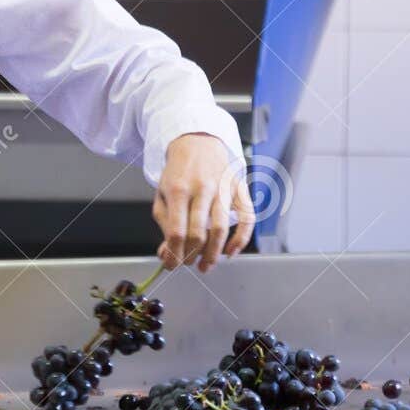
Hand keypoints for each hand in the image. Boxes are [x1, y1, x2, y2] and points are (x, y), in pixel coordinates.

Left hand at [152, 133, 252, 271]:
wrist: (198, 143)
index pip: (176, 231)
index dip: (173, 254)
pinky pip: (246, 218)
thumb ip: (164, 224)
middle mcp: (202, 189)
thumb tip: (166, 254)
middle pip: (198, 233)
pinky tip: (231, 253)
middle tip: (188, 265)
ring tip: (206, 266)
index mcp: (178, 190)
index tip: (171, 266)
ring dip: (213, 254)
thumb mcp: (163, 194)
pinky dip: (240, 239)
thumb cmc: (178, 174)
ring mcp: (223, 188)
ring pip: (221, 228)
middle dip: (192, 256)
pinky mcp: (239, 189)